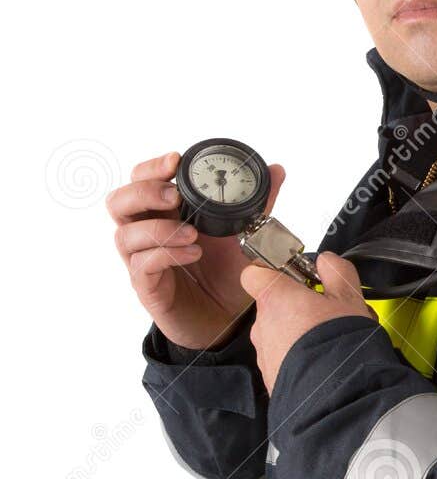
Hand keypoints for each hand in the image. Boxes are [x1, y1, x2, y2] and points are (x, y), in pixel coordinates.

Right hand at [108, 151, 285, 350]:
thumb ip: (258, 203)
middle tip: (174, 197)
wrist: (229, 317)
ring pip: (125, 235)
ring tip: (192, 234)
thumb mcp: (246, 234)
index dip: (151, 168)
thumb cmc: (226, 273)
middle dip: (144, 192)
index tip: (175, 161)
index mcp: (165, 213)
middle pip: (119, 202)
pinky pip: (142, 265)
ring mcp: (143, 261)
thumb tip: (275, 170)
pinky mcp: (148, 287)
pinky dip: (167, 255)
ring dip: (158, 228)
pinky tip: (193, 254)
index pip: (140, 180)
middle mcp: (147, 234)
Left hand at [241, 250, 374, 394]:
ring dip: (298, 332)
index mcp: (275, 298)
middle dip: (295, 306)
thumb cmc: (339, 342)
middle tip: (325, 312)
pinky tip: (321, 360)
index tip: (295, 276)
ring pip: (278, 333)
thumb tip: (327, 261)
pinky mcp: (271, 376)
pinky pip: (281, 358)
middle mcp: (262, 324)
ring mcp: (264, 353)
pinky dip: (297, 356)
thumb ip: (335, 270)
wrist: (336, 394)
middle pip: (273, 305)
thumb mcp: (349, 296)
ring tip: (328, 340)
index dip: (273, 271)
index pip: (254, 272)